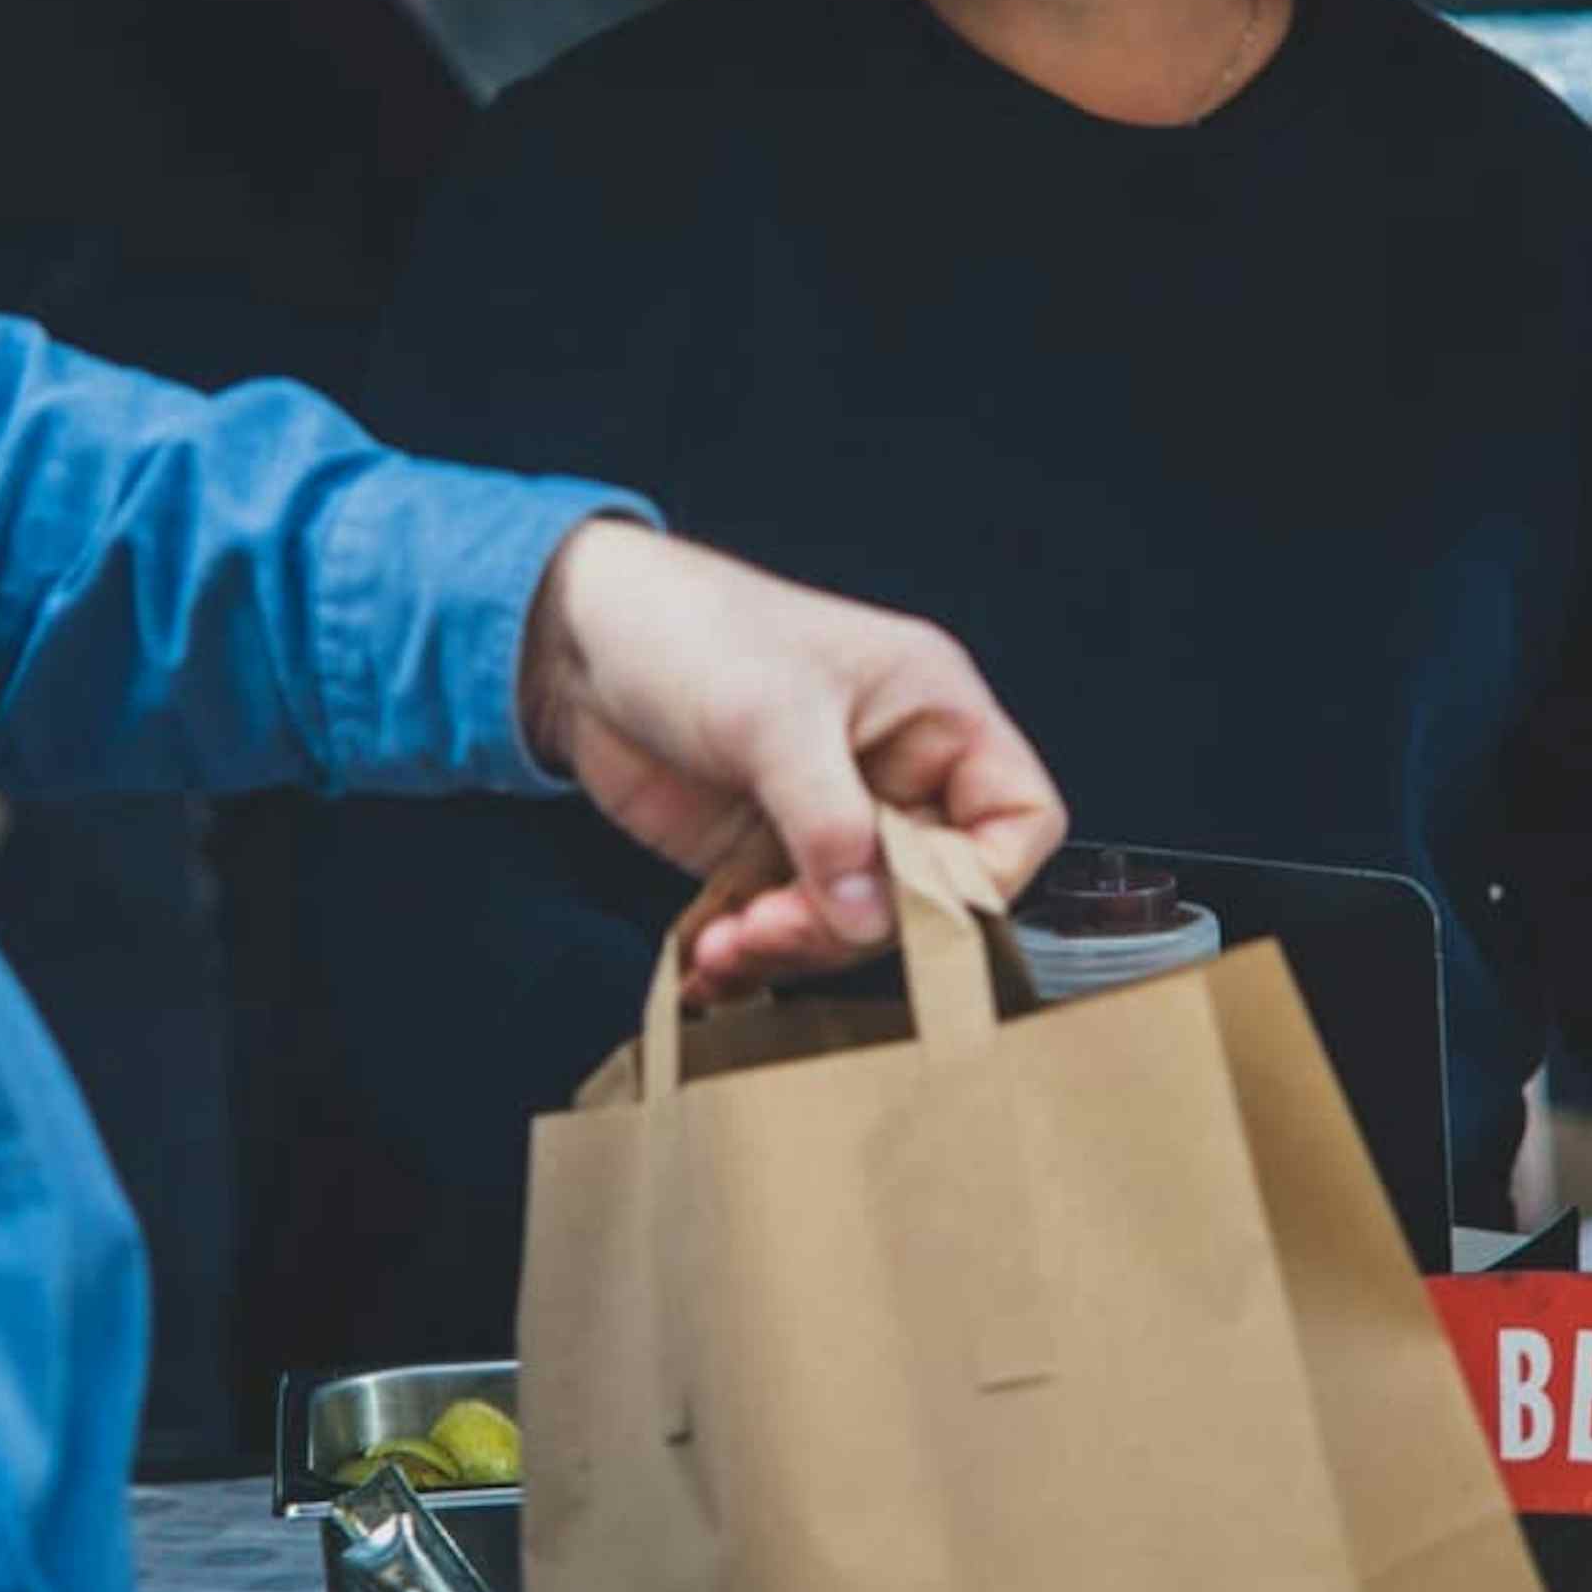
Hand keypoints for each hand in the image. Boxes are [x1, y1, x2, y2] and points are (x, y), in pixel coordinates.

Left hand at [515, 520, 1065, 998]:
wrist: (573, 637)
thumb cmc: (687, 630)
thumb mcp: (769, 716)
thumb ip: (829, 821)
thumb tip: (870, 917)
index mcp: (933, 714)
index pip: (1018, 818)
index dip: (980, 878)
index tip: (906, 907)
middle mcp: (896, 771)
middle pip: (930, 892)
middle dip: (854, 926)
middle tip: (774, 927)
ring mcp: (830, 819)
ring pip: (854, 923)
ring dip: (792, 950)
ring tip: (725, 945)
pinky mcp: (766, 853)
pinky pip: (786, 928)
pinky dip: (750, 954)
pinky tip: (706, 961)